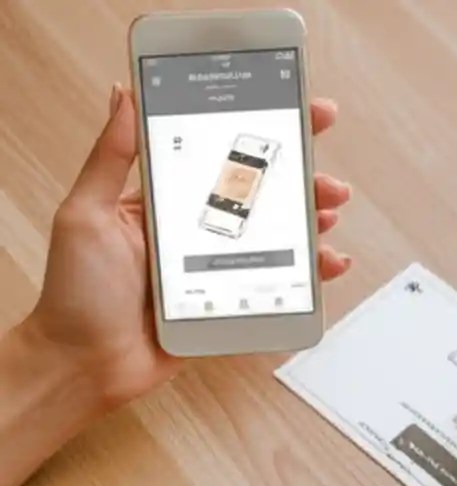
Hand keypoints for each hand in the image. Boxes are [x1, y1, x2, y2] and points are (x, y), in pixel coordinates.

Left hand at [25, 83, 353, 407]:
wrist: (85, 364)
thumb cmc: (75, 293)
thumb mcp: (85, 213)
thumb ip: (110, 156)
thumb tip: (124, 96)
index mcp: (168, 200)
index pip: (221, 153)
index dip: (261, 129)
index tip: (296, 109)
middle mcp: (197, 229)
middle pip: (262, 193)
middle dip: (303, 178)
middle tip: (325, 176)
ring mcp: (219, 266)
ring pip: (280, 234)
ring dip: (313, 219)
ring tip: (328, 212)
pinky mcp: (233, 301)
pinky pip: (282, 283)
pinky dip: (312, 272)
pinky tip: (329, 262)